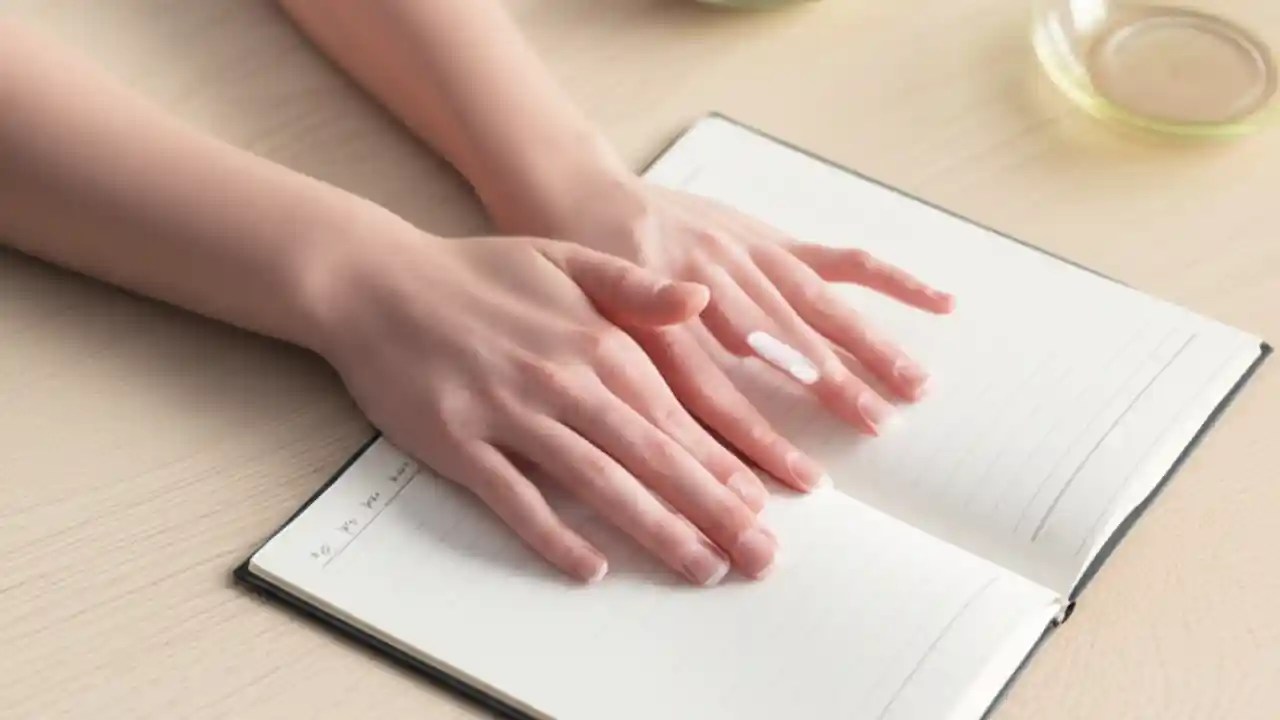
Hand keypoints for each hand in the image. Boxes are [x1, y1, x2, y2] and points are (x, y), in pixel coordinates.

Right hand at [311, 216, 776, 585]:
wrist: (377, 280)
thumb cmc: (477, 273)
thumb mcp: (565, 258)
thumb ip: (637, 286)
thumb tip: (703, 299)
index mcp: (596, 338)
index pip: (676, 412)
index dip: (723, 462)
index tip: (765, 504)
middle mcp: (561, 377)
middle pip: (651, 454)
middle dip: (712, 510)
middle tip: (758, 556)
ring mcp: (508, 411)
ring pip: (597, 480)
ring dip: (654, 529)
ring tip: (701, 567)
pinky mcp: (457, 440)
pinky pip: (513, 497)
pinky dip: (552, 534)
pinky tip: (590, 567)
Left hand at [527, 177, 954, 489]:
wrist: (580, 199)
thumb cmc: (585, 278)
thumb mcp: (592, 326)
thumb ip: (633, 371)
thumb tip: (663, 443)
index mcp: (666, 313)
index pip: (715, 388)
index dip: (754, 437)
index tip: (793, 479)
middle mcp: (714, 283)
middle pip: (779, 343)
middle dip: (830, 388)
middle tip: (875, 431)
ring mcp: (749, 258)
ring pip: (815, 305)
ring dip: (866, 345)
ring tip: (913, 388)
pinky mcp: (770, 242)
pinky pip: (838, 260)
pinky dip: (890, 281)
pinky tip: (940, 303)